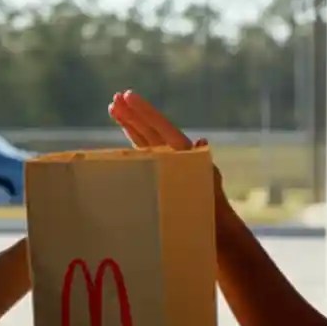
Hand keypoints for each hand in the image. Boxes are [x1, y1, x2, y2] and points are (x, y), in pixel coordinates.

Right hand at [108, 90, 227, 217]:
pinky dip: (133, 144)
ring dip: (129, 124)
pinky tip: (124, 135)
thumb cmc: (211, 209)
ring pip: (144, 140)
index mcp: (184, 153)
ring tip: (113, 108)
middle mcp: (174, 155)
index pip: (161, 127)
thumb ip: (203, 163)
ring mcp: (167, 164)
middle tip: (115, 97)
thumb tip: (202, 141)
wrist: (213, 230)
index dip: (143, 112)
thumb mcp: (208, 183)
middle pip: (149, 130)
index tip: (127, 95)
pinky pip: (144, 156)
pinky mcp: (161, 176)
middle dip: (132, 114)